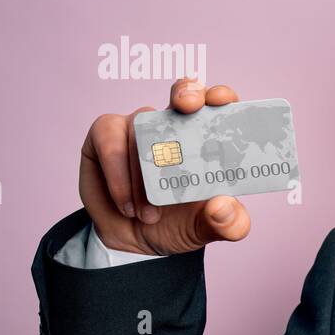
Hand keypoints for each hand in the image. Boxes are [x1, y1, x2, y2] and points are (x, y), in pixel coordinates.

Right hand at [79, 77, 251, 255]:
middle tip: (187, 107)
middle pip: (183, 91)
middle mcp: (176, 126)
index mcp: (208, 140)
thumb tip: (225, 206)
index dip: (221, 96)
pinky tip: (128, 206)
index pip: (219, 106)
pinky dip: (120, 177)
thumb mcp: (210, 230)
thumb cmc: (179, 225)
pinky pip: (112, 144)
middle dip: (187, 93)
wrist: (136, 243)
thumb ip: (228, 223)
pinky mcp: (106, 135)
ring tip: (150, 215)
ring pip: (144, 130)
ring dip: (146, 175)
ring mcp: (140, 127)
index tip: (220, 101)